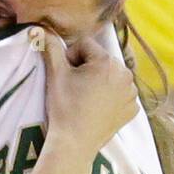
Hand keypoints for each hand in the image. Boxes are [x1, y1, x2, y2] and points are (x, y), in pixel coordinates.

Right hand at [36, 27, 138, 162]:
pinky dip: (110, 98)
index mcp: (107, 61)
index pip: (85, 45)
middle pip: (100, 60)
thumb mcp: (55, 74)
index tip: (66, 75)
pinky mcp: (132, 109)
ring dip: (99, 82)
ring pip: (111, 76)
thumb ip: (51, 47)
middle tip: (75, 88)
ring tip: (85, 99)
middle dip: (86, 69)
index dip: (70, 57)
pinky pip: (120, 94)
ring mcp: (131, 93)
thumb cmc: (64, 107)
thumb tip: (42, 29)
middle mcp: (125, 74)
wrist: (74, 143)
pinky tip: (97, 108)